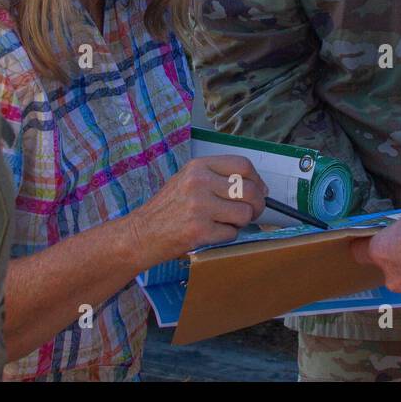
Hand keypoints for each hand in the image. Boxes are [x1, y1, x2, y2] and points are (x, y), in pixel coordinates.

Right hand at [129, 155, 266, 263]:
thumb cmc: (168, 208)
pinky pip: (232, 233)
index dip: (257, 180)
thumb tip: (258, 187)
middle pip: (249, 190)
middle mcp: (199, 182)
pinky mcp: (199, 230)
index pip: (243, 165)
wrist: (141, 233)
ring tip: (224, 223)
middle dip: (256, 205)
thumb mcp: (188, 180)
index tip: (259, 190)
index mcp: (199, 166)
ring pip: (244, 213)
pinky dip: (227, 236)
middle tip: (250, 213)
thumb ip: (218, 178)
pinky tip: (211, 233)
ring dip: (240, 222)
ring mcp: (199, 206)